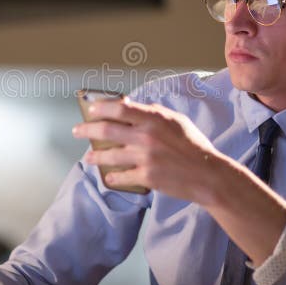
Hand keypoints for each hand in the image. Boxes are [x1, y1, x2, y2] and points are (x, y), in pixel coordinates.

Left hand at [72, 98, 220, 204]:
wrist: (208, 175)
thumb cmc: (194, 146)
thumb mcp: (177, 121)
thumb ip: (155, 113)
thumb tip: (136, 107)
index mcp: (154, 119)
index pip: (120, 108)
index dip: (102, 107)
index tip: (91, 109)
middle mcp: (146, 137)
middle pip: (107, 131)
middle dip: (87, 130)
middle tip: (77, 131)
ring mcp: (145, 158)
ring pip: (109, 156)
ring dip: (95, 156)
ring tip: (88, 157)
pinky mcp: (147, 177)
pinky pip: (121, 177)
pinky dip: (112, 177)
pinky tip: (108, 176)